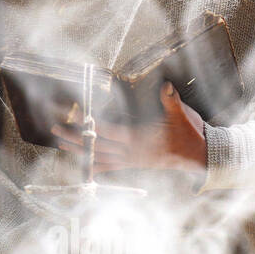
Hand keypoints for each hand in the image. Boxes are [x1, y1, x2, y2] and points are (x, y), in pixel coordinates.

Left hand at [49, 81, 207, 180]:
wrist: (200, 156)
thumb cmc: (189, 134)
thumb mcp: (181, 115)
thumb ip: (171, 101)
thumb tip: (166, 86)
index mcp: (138, 139)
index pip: (107, 130)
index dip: (89, 124)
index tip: (72, 116)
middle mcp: (131, 152)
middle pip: (96, 144)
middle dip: (75, 137)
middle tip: (54, 129)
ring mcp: (131, 160)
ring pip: (100, 156)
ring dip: (80, 150)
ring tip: (61, 144)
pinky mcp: (134, 164)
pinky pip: (111, 167)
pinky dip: (96, 167)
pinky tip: (84, 167)